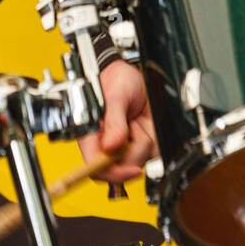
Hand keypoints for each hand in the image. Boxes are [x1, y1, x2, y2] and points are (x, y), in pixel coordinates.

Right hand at [78, 59, 158, 184]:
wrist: (133, 72)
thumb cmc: (115, 78)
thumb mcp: (115, 94)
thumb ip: (113, 120)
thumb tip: (111, 146)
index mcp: (91, 136)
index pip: (96, 167)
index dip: (113, 173)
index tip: (132, 169)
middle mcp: (105, 145)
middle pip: (120, 168)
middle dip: (132, 149)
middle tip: (132, 125)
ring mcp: (124, 146)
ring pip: (139, 161)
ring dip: (143, 141)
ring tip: (136, 120)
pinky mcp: (141, 144)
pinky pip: (153, 153)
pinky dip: (153, 139)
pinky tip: (144, 124)